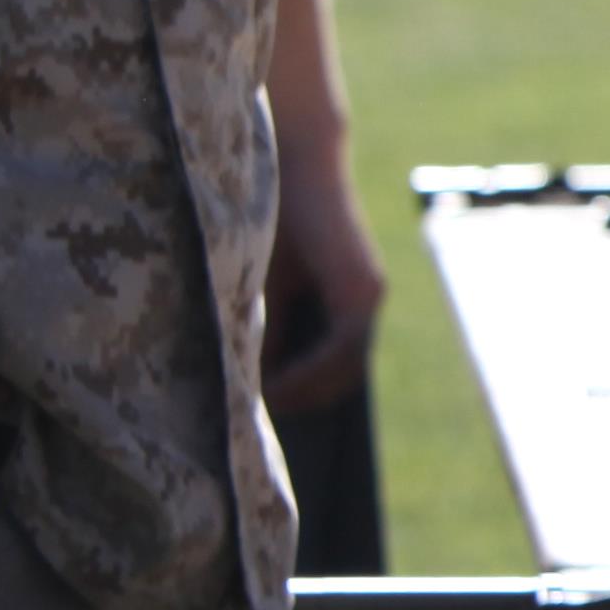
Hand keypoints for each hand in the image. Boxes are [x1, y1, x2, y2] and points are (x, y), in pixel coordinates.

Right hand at [261, 141, 386, 415]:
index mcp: (337, 307)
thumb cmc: (266, 216)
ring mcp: (365, 299)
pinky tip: (275, 393)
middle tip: (265, 449)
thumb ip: (260, 332)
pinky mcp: (361, 289)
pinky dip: (310, 374)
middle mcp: (360, 307)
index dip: (300, 403)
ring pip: (341, 370)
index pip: (326, 372)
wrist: (293, 161)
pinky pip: (341, 348)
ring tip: (260, 425)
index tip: (268, 438)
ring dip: (304, 398)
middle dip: (304, 411)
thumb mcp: (256, 287)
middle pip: (337, 380)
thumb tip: (244, 394)